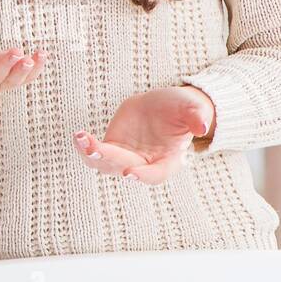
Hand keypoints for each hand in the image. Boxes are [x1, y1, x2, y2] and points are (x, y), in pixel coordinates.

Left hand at [74, 85, 216, 184]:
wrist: (163, 106)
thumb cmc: (181, 110)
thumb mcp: (190, 108)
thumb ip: (195, 116)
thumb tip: (202, 126)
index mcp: (168, 160)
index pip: (156, 173)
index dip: (143, 175)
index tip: (128, 173)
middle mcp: (145, 163)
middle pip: (124, 167)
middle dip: (109, 160)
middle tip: (94, 149)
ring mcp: (127, 157)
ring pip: (105, 164)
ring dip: (91, 155)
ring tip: (81, 139)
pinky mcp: (112, 146)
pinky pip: (96, 152)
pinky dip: (85, 146)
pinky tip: (78, 136)